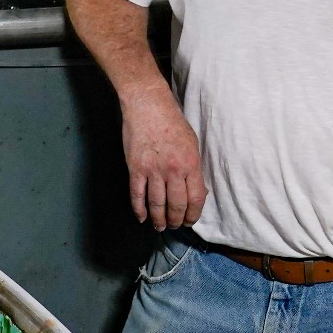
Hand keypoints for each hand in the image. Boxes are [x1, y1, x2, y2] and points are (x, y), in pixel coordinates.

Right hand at [118, 85, 205, 231]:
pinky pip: (137, 195)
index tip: (189, 220)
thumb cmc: (172, 121)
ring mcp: (153, 170)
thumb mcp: (192, 144)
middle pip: (176, 205)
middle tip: (174, 225)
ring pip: (157, 204)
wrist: (148, 105)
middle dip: (176, 220)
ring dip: (159, 219)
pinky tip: (142, 217)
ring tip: (160, 226)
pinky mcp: (136, 168)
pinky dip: (139, 209)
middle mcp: (173, 170)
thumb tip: (196, 191)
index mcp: (190, 164)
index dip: (193, 214)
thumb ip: (193, 168)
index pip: (195, 199)